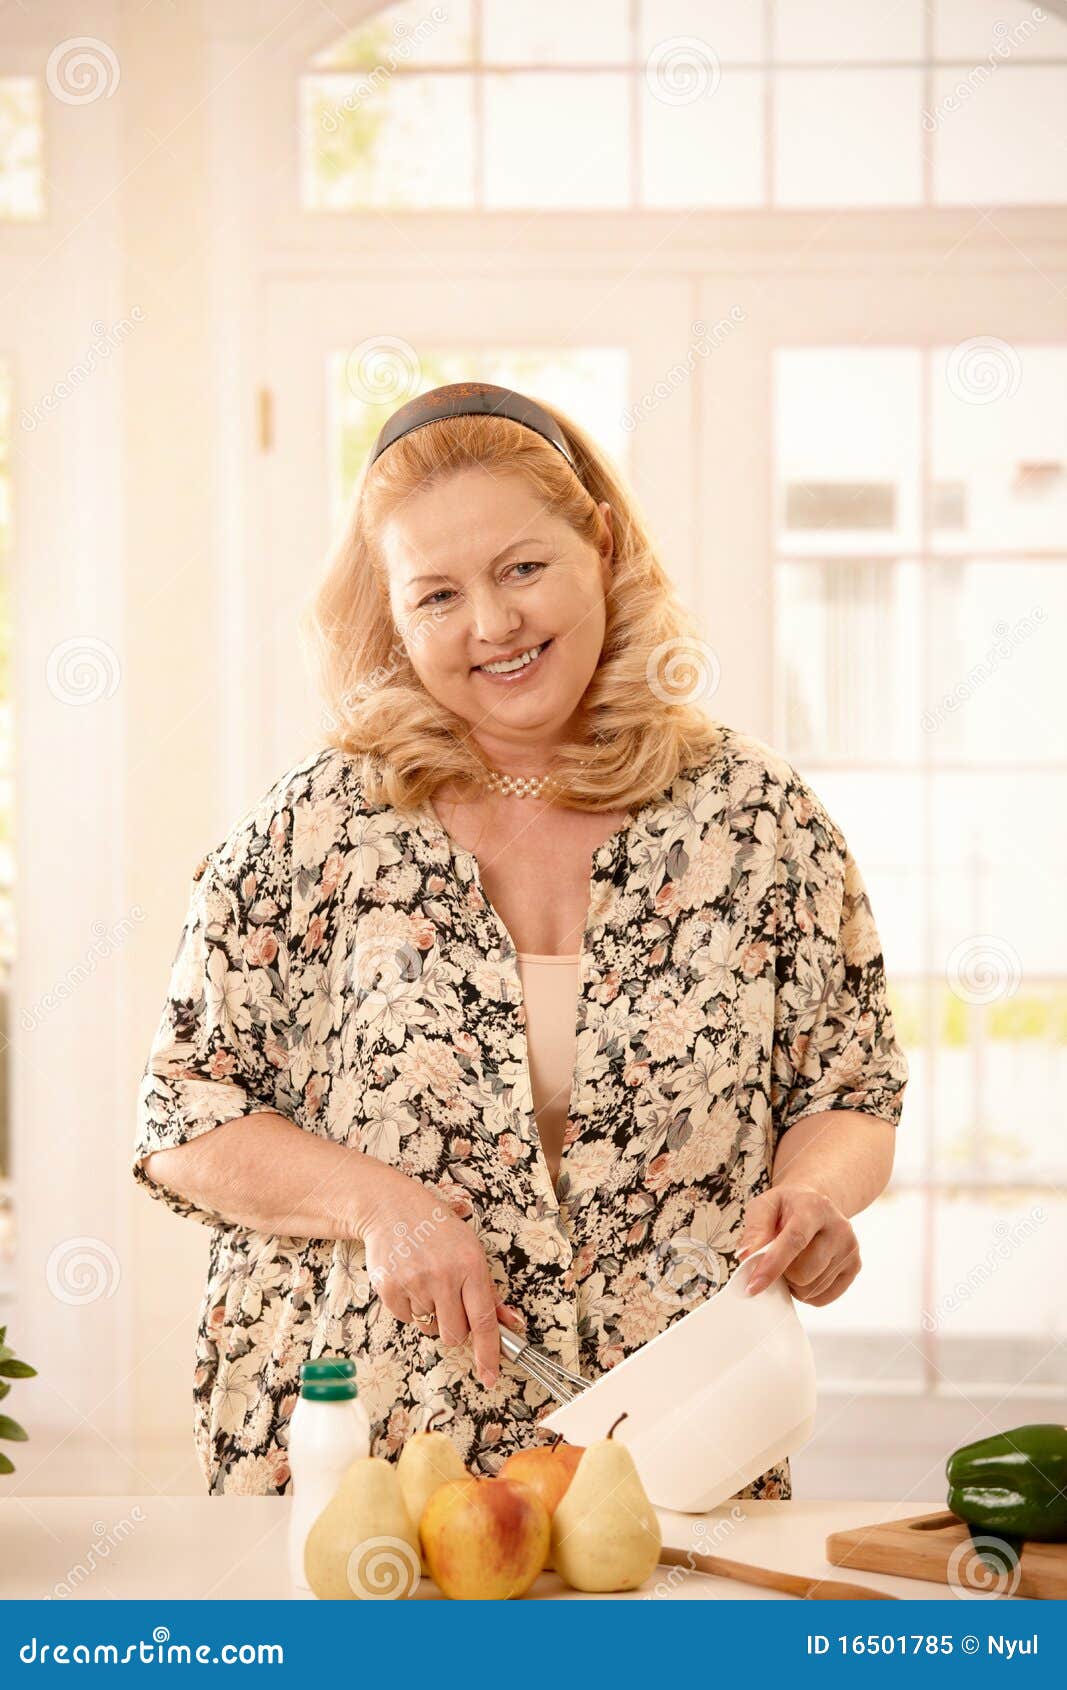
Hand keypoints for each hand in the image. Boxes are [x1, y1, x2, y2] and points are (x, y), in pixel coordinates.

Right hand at [359, 1164, 524, 1387]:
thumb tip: (510, 1323)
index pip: (484, 1320)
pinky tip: (409, 1280)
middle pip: (454, 1334)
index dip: (488, 1353)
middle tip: (449, 1301)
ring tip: (426, 1280)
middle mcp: (444, 1276)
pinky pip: (406, 1319)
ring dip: (430, 1312)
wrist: (392, 1208)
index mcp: (471, 1265)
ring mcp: (415, 1283)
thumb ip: (488, 1291)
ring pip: (429, 1327)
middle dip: (454, 1328)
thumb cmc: (437, 1229)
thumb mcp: (471, 1250)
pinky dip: (409, 1307)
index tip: (490, 1376)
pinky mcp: (390, 1289)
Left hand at [736, 1184, 860, 1305]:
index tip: (753, 1286)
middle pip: (803, 1272)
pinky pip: (824, 1298)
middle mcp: (839, 1227)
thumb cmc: (786, 1207)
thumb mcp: (764, 1206)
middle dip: (782, 1274)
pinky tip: (805, 1274)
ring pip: (812, 1288)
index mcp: (815, 1207)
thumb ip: (754, 1229)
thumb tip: (747, 1256)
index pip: (794, 1241)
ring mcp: (850, 1248)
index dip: (773, 1265)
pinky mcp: (855, 1266)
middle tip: (776, 1262)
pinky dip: (807, 1294)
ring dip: (793, 1284)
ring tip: (792, 1263)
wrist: (816, 1203)